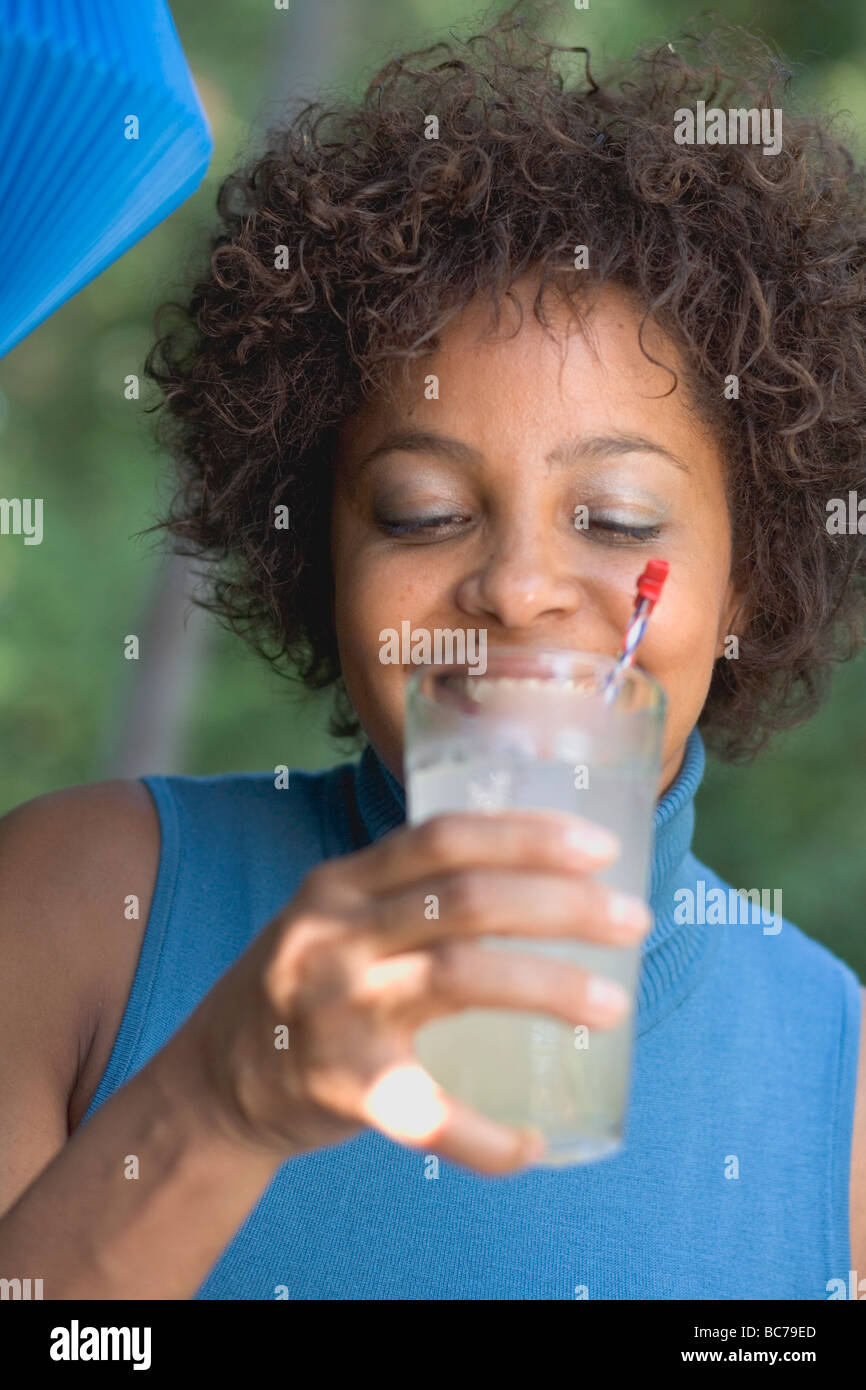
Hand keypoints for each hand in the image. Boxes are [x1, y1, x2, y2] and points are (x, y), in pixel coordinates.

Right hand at [186, 809, 651, 1174]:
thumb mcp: (335, 916)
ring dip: (550, 988)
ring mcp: (335, 1011)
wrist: (214, 1081)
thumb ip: (407, 892)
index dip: (528, 834)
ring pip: (460, 978)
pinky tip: (528, 1144)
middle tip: (633, 920)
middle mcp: (335, 936)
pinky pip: (426, 1113)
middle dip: (564, 905)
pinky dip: (485, 1135)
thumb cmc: (305, 987)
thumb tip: (536, 874)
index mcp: (341, 885)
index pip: (444, 837)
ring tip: (614, 1006)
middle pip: (467, 900)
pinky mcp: (339, 1088)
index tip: (600, 847)